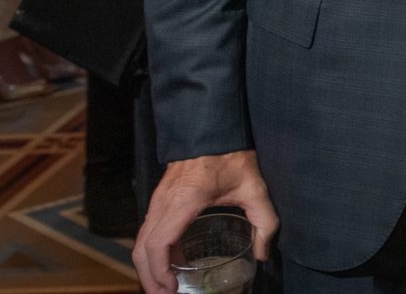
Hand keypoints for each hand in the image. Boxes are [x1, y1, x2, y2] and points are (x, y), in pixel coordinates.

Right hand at [132, 151, 278, 293]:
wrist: (212, 128)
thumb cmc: (232, 155)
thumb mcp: (254, 187)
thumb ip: (264, 221)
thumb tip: (263, 253)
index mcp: (184, 200)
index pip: (158, 243)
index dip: (159, 271)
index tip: (171, 288)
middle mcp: (163, 202)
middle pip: (142, 248)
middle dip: (149, 278)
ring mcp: (158, 200)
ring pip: (140, 240)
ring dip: (148, 267)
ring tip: (164, 287)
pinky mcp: (159, 199)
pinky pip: (147, 230)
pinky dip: (152, 252)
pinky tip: (170, 263)